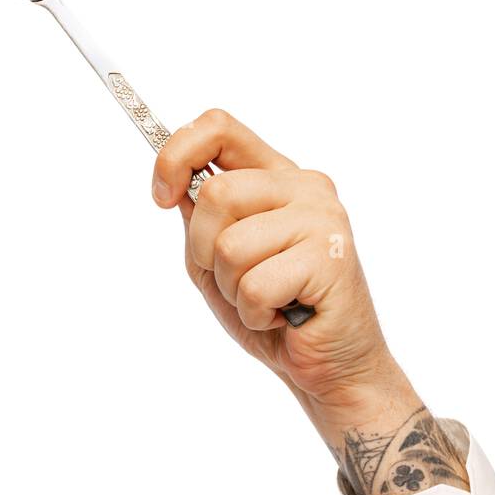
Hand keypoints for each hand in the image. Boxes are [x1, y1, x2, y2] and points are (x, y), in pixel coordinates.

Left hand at [151, 109, 384, 407]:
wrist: (328, 367)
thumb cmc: (271, 311)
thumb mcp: (215, 259)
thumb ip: (200, 217)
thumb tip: (174, 181)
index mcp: (275, 175)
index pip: (219, 126)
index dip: (177, 154)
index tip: (163, 195)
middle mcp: (304, 186)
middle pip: (216, 192)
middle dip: (204, 249)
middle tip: (234, 278)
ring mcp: (322, 218)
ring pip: (229, 243)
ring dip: (231, 287)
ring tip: (265, 299)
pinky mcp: (332, 257)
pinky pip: (254, 284)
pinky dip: (254, 312)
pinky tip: (282, 316)